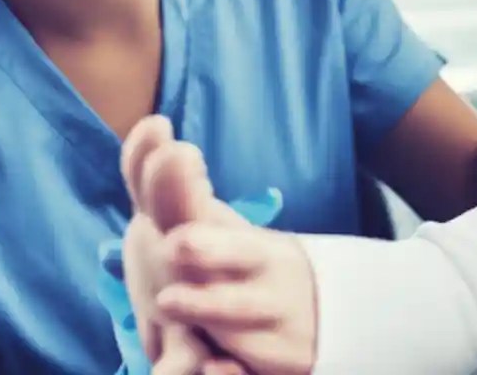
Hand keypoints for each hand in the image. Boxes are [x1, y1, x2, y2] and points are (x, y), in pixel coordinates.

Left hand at [118, 116, 317, 373]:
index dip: (182, 186)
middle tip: (173, 240)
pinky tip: (214, 368)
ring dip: (208, 306)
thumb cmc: (245, 269)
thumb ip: (173, 189)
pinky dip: (233, 372)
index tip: (176, 152)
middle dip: (209, 246)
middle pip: (238, 254)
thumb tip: (150, 125)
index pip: (203, 208)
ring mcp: (273, 313)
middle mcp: (261, 270)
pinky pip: (254, 367)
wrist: (326, 312)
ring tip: (168, 301)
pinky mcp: (282, 358)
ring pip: (241, 313)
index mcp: (238, 234)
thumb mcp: (214, 228)